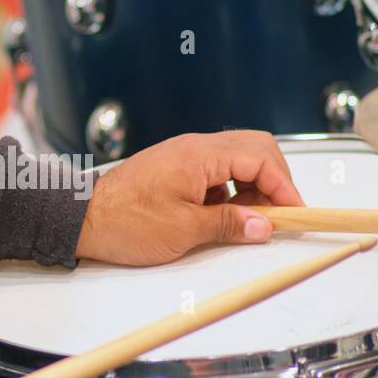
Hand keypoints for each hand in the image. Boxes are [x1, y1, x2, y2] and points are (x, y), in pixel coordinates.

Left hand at [75, 130, 303, 266]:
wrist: (80, 219)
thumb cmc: (124, 222)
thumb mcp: (183, 231)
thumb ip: (229, 224)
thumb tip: (265, 226)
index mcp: (200, 155)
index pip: (261, 158)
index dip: (285, 186)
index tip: (296, 213)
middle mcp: (195, 147)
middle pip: (254, 149)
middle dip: (274, 180)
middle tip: (279, 214)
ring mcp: (185, 156)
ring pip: (237, 159)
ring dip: (253, 187)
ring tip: (250, 221)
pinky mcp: (176, 169)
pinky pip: (216, 172)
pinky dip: (231, 191)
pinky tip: (224, 216)